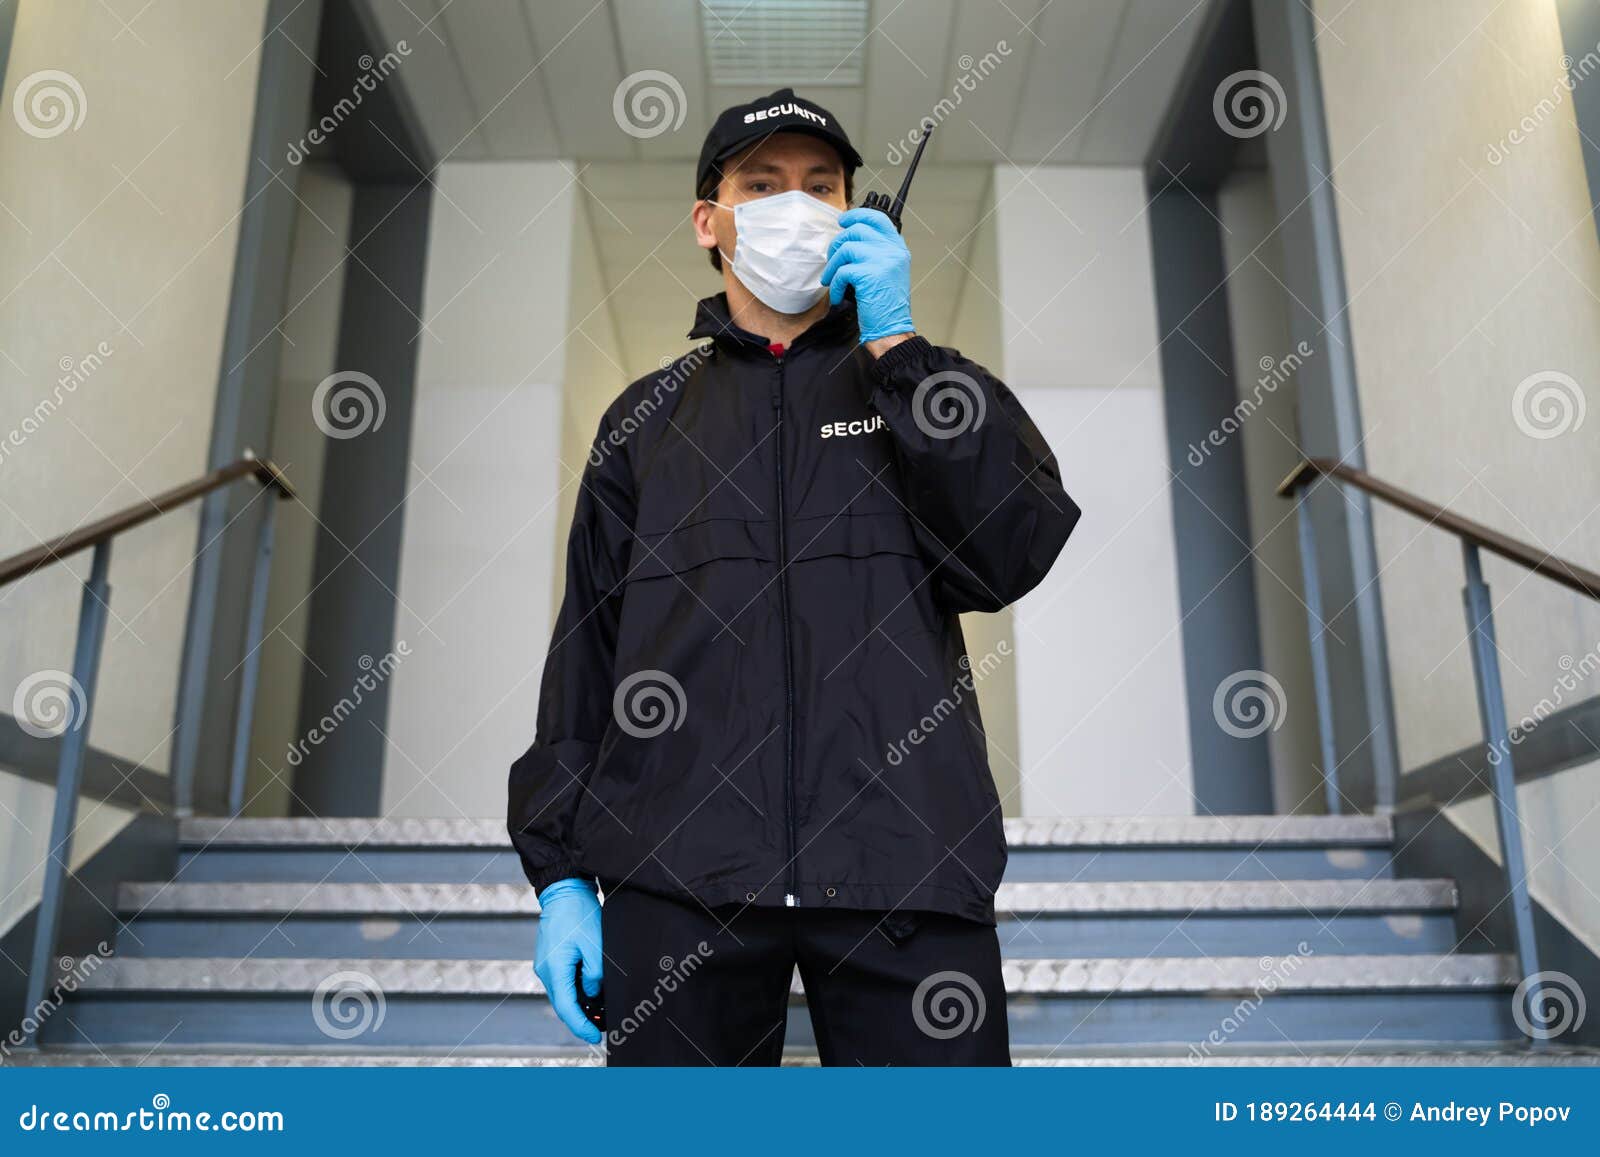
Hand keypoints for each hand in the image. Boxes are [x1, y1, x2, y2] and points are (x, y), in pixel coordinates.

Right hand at [534, 877, 603, 1044]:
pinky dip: (575, 991)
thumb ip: (594, 974)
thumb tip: (592, 992)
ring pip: (563, 994)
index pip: (567, 1008)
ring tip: (600, 1014)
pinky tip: (591, 994)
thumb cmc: (579, 914)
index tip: (596, 1037)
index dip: (581, 1026)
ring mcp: (545, 965)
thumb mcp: (595, 945)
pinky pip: (562, 982)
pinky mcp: (550, 959)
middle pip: (563, 1004)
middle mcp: (546, 970)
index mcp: (554, 969)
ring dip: (579, 1005)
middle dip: (581, 1019)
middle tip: (602, 1029)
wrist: (563, 891)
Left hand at [822, 207, 914, 343]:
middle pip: (856, 230)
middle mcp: (892, 250)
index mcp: (897, 248)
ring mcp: (882, 260)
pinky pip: (842, 271)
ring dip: (832, 266)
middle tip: (832, 259)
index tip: (843, 220)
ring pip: (846, 248)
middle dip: (837, 244)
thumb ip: (875, 253)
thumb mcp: (888, 272)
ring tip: (831, 280)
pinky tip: (837, 296)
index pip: (878, 219)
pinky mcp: (869, 274)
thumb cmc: (886, 305)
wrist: (893, 329)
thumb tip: (848, 239)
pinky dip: (835, 285)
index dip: (858, 215)